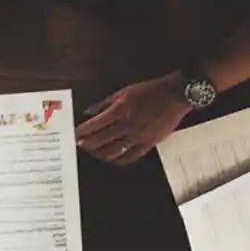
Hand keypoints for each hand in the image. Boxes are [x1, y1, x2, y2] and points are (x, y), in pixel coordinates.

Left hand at [76, 72, 191, 165]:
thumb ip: (104, 103)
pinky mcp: (149, 144)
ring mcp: (138, 137)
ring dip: (99, 153)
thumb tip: (88, 112)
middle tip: (80, 144)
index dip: (83, 131)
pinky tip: (112, 158)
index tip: (75, 133)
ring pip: (113, 151)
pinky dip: (118, 159)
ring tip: (93, 151)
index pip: (95, 125)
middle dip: (87, 144)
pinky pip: (130, 157)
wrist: (174, 96)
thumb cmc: (149, 91)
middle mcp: (127, 126)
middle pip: (101, 141)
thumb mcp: (123, 92)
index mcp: (120, 110)